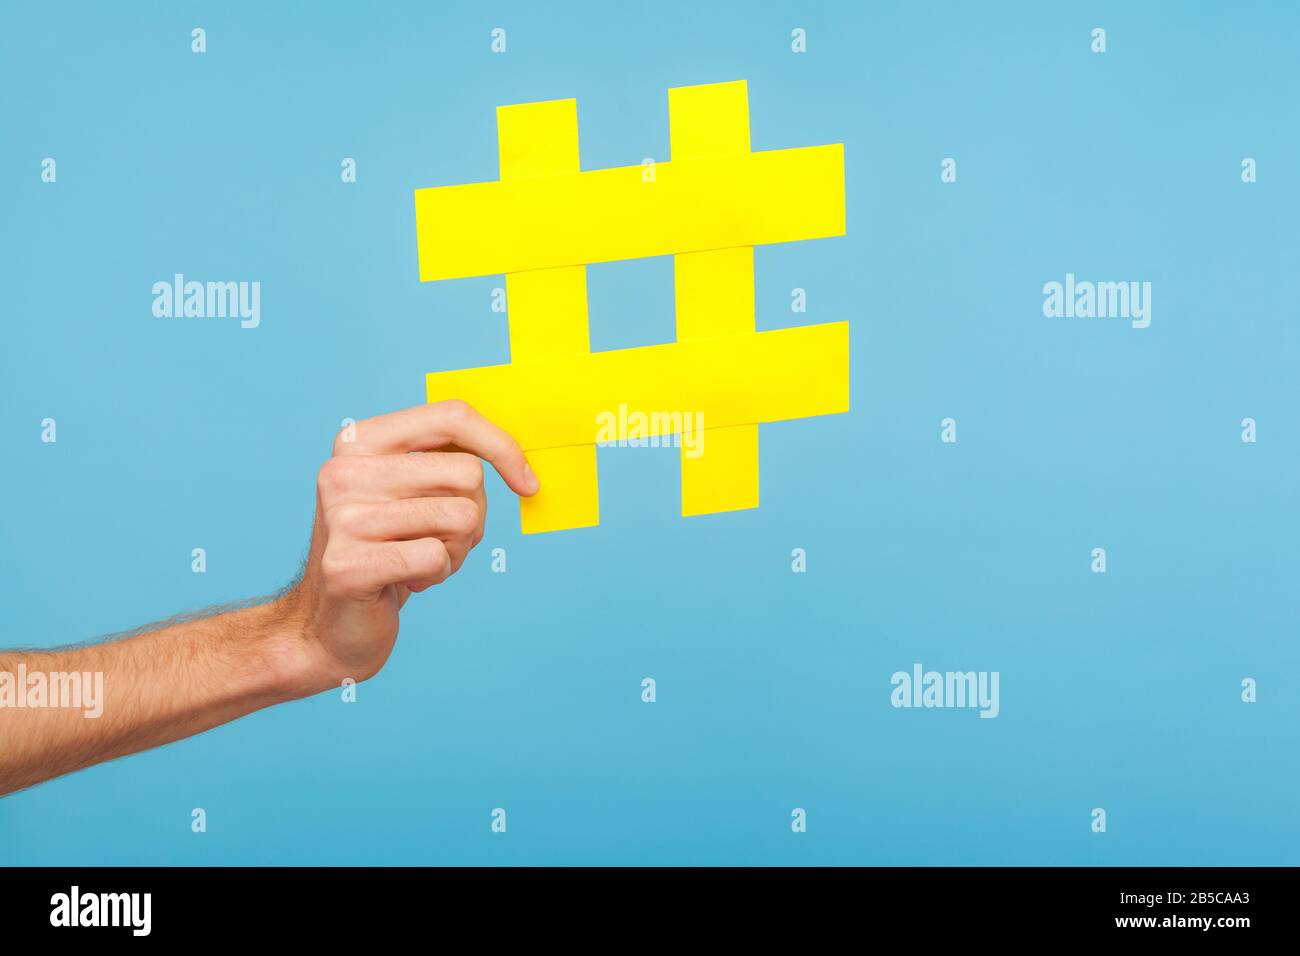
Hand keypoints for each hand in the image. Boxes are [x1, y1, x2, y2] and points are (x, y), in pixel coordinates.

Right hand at [283, 401, 538, 689]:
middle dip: (474, 514)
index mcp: (359, 440)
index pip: (451, 416)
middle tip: (439, 538)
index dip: (502, 447)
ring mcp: (342, 519)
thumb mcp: (411, 490)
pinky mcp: (347, 566)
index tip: (527, 483)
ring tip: (419, 560)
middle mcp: (344, 471)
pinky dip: (437, 574)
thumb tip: (515, 454)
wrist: (330, 622)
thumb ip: (447, 458)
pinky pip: (436, 557)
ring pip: (461, 516)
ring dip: (456, 549)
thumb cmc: (386, 549)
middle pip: (468, 473)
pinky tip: (405, 581)